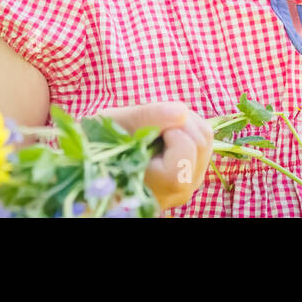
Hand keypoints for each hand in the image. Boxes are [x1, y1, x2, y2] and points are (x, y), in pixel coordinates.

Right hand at [94, 102, 213, 212]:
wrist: (95, 163)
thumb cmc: (98, 144)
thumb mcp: (114, 124)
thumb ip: (147, 117)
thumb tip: (181, 111)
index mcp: (159, 184)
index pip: (187, 147)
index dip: (172, 128)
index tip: (147, 127)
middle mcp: (180, 190)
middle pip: (201, 141)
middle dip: (180, 120)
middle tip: (153, 122)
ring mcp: (189, 184)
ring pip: (206, 140)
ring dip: (185, 123)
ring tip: (157, 127)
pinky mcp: (192, 175)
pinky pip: (203, 144)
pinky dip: (186, 130)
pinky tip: (164, 135)